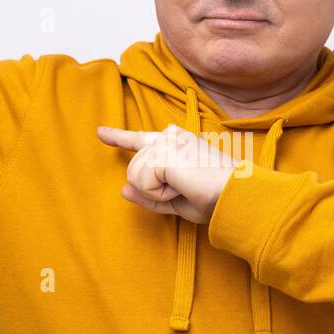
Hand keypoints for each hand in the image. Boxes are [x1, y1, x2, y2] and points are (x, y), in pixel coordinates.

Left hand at [96, 124, 238, 224]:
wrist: (234, 195)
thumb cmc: (215, 198)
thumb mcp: (177, 201)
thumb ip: (149, 196)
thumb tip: (123, 190)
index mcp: (177, 142)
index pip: (141, 139)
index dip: (118, 137)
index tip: (100, 132)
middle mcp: (170, 135)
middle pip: (135, 170)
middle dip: (154, 190)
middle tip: (187, 190)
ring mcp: (166, 140)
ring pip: (136, 177)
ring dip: (158, 192)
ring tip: (186, 187)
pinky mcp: (162, 152)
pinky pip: (142, 184)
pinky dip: (159, 194)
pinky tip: (181, 186)